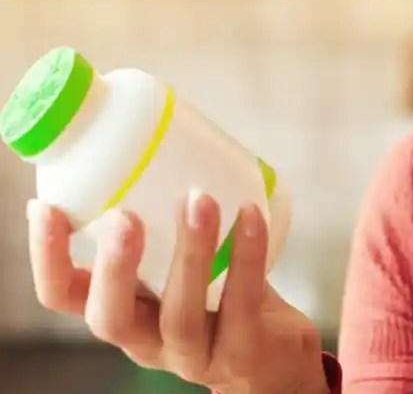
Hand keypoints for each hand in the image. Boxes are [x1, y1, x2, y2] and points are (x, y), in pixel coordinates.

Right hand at [28, 195, 329, 393]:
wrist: (276, 361)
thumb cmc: (222, 302)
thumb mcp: (179, 273)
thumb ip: (165, 229)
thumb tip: (164, 142)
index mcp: (123, 313)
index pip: (64, 296)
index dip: (47, 258)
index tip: (48, 207)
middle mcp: (147, 342)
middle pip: (110, 319)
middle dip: (113, 268)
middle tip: (124, 216)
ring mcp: (194, 355)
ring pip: (181, 314)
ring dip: (190, 251)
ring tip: (199, 200)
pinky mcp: (243, 354)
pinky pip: (242, 304)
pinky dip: (248, 256)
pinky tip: (251, 214)